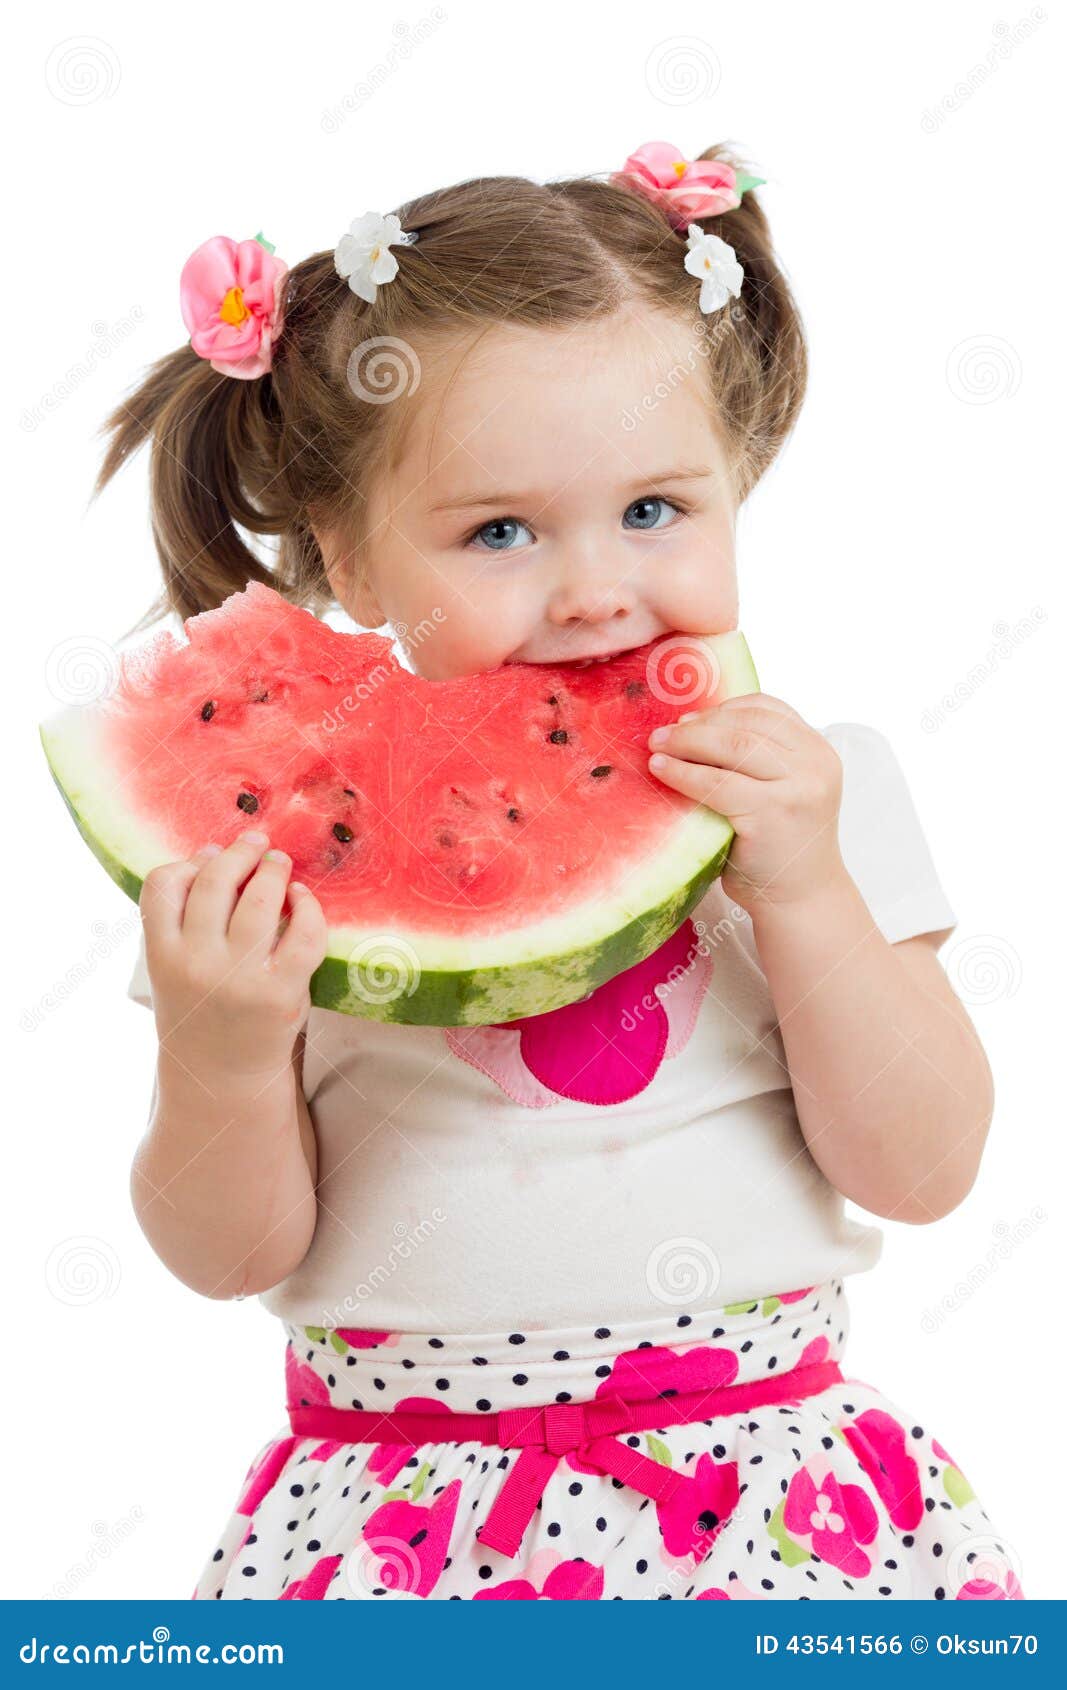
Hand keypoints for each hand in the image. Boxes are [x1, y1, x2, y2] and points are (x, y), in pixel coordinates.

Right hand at [139, 831, 328, 1084]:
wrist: (223, 1081)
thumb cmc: (201, 1013)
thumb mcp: (172, 969)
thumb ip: (182, 920)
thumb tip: (213, 853)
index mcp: (161, 957)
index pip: (163, 886)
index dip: (189, 862)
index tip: (212, 855)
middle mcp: (195, 965)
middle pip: (214, 883)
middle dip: (239, 854)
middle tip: (257, 844)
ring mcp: (238, 979)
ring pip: (259, 900)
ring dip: (273, 871)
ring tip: (280, 864)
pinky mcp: (280, 994)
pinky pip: (303, 935)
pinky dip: (307, 908)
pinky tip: (303, 899)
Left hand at [646, 694, 847, 913]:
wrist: (799, 900)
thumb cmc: (776, 846)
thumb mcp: (778, 789)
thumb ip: (754, 759)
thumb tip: (689, 725)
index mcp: (818, 750)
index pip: (767, 709)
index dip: (722, 709)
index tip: (688, 719)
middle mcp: (815, 763)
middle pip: (746, 725)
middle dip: (698, 725)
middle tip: (661, 734)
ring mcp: (798, 787)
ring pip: (732, 746)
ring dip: (687, 743)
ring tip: (656, 748)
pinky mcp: (773, 811)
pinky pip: (717, 782)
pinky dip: (684, 773)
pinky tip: (662, 770)